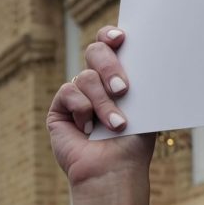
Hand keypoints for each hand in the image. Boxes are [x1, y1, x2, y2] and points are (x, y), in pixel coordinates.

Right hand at [45, 25, 154, 204]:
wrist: (114, 169)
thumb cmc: (134, 142)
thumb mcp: (143, 105)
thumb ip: (137, 78)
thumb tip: (143, 52)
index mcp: (119, 76)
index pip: (111, 44)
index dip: (111, 35)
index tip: (121, 38)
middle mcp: (97, 82)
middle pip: (95, 51)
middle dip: (109, 66)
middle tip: (122, 89)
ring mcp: (77, 95)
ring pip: (85, 77)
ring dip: (103, 102)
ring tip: (116, 124)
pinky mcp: (60, 109)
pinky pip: (69, 92)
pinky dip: (83, 109)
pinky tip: (88, 129)